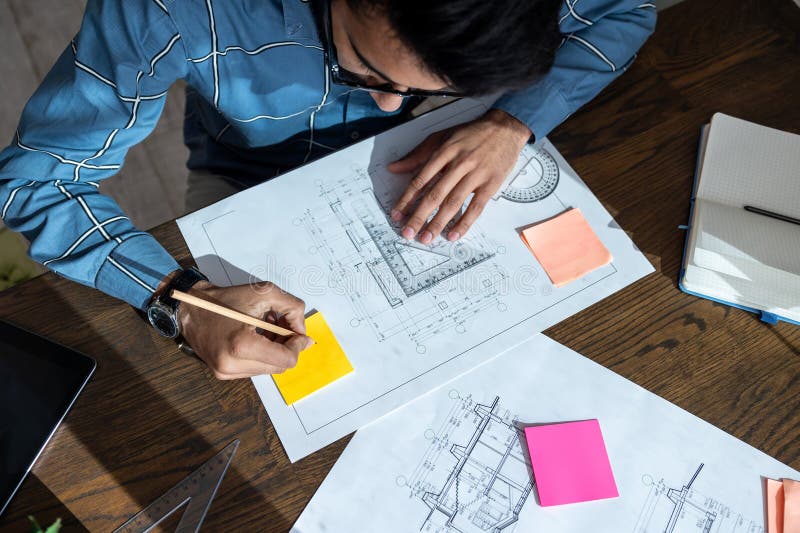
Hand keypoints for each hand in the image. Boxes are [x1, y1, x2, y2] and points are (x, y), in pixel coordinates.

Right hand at [177, 281, 311, 379]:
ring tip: (269, 331)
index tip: (298, 333)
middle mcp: (232, 365)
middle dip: (287, 348)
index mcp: (241, 346)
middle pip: (279, 367)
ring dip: (275, 352)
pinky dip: (261, 356)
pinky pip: (254, 369)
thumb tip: (303, 334)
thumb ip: (292, 308)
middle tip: (285, 328)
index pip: (285, 359)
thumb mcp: (264, 293)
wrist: (191, 308)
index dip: (297, 346)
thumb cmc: (226, 299)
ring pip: (268, 370)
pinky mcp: (222, 374)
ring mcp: (226, 373)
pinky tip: (257, 339)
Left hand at [388, 109, 530, 243]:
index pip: (420, 179)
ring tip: (426, 238)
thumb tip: (393, 168)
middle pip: (435, 194)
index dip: (407, 199)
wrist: (505, 128)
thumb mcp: (441, 137)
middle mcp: (458, 164)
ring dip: (438, 223)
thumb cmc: (471, 134)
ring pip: (453, 203)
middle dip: (419, 216)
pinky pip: (476, 207)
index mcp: (443, 152)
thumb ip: (417, 155)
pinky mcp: (491, 184)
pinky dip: (464, 223)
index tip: (397, 214)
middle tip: (408, 232)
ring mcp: (476, 175)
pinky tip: (453, 235)